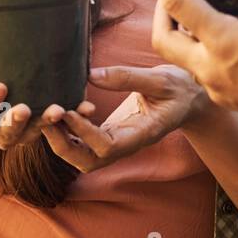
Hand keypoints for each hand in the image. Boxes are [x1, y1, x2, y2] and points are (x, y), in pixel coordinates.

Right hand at [0, 37, 78, 150]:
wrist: (0, 81)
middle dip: (15, 122)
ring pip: (36, 134)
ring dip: (48, 123)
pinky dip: (76, 117)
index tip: (0, 86)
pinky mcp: (49, 126)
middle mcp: (2, 133)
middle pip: (8, 134)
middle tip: (23, 108)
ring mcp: (27, 132)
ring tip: (58, 110)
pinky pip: (64, 127)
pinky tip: (87, 107)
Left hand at [41, 64, 210, 172]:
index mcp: (143, 135)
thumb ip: (126, 77)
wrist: (190, 100)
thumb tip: (90, 74)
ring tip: (47, 117)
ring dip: (61, 142)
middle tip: (46, 120)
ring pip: (83, 158)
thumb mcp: (160, 79)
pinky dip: (67, 134)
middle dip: (63, 146)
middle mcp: (128, 145)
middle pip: (89, 162)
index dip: (85, 133)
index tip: (69, 111)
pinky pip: (84, 145)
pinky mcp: (111, 135)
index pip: (108, 146)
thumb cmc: (180, 88)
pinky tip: (58, 115)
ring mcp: (118, 143)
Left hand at [149, 0, 237, 137]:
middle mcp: (211, 67)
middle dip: (159, 12)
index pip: (177, 3)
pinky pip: (201, 73)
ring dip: (179, 35)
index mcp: (223, 41)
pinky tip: (221, 41)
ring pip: (180, 60)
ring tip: (193, 12)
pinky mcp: (229, 100)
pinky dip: (199, 52)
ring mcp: (217, 88)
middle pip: (162, 38)